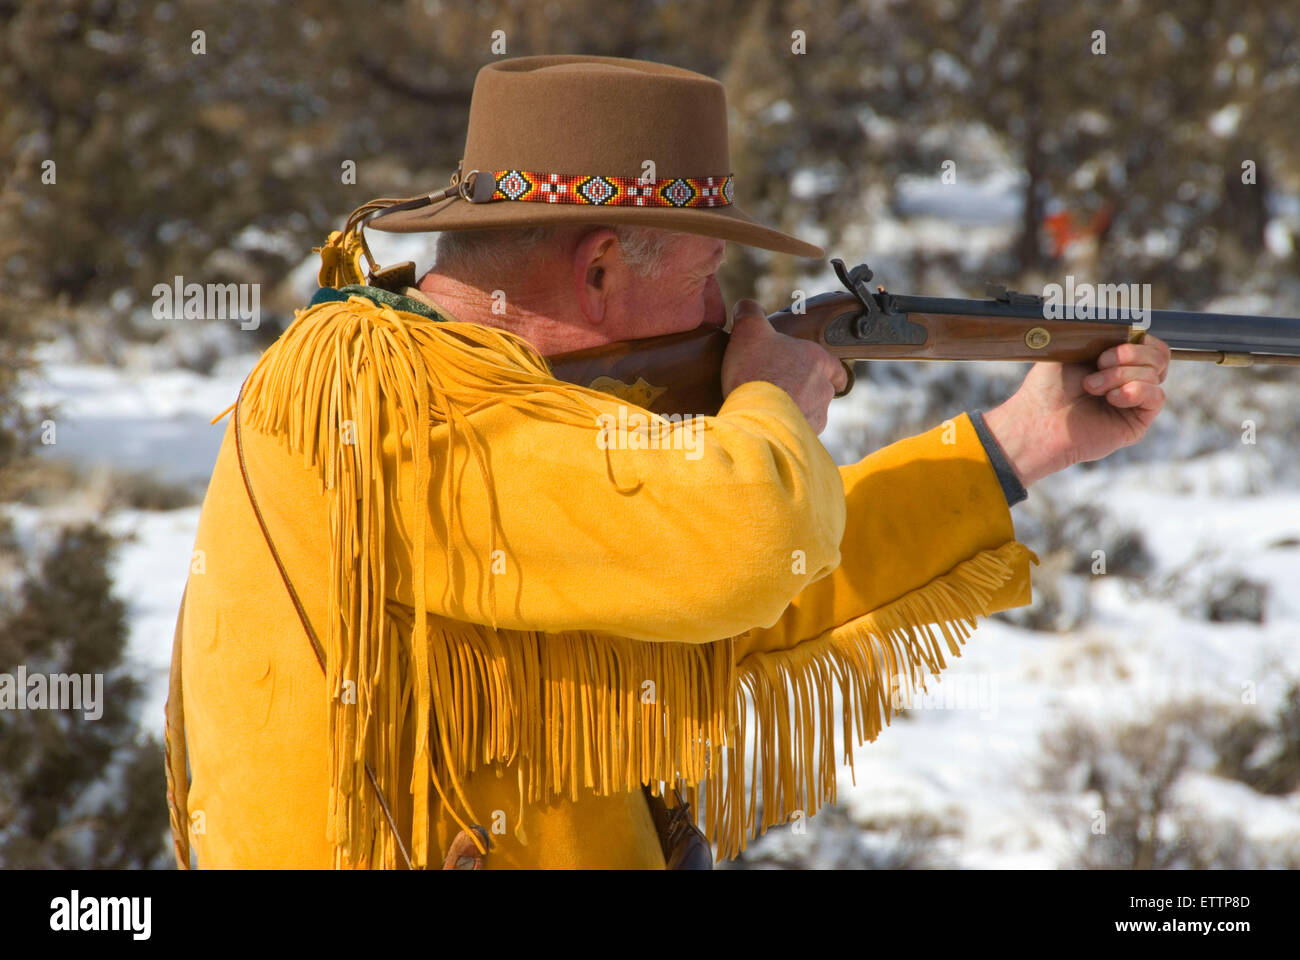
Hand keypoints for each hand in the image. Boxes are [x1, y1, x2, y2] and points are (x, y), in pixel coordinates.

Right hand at [722, 299, 847, 433]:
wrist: (753, 418)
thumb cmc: (756, 371)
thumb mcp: (748, 331)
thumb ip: (750, 312)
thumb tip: (746, 305)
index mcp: (819, 361)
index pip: (837, 368)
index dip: (827, 370)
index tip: (815, 372)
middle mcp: (824, 391)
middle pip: (822, 391)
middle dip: (805, 390)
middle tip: (781, 387)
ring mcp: (816, 418)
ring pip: (811, 413)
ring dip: (796, 411)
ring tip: (771, 409)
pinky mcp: (804, 439)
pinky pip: (799, 433)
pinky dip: (786, 429)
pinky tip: (768, 425)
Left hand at [982, 335, 1170, 486]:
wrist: (1039, 419)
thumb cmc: (1048, 386)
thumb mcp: (1072, 348)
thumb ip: (1102, 334)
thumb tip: (1128, 325)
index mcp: (1115, 359)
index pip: (1148, 341)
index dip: (1136, 338)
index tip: (1106, 345)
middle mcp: (1128, 379)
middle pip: (1158, 354)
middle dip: (1128, 354)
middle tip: (1098, 364)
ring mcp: (1134, 400)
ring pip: (1155, 373)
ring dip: (1120, 375)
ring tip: (1092, 387)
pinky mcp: (1137, 421)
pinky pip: (1156, 396)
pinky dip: (1135, 391)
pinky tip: (1111, 398)